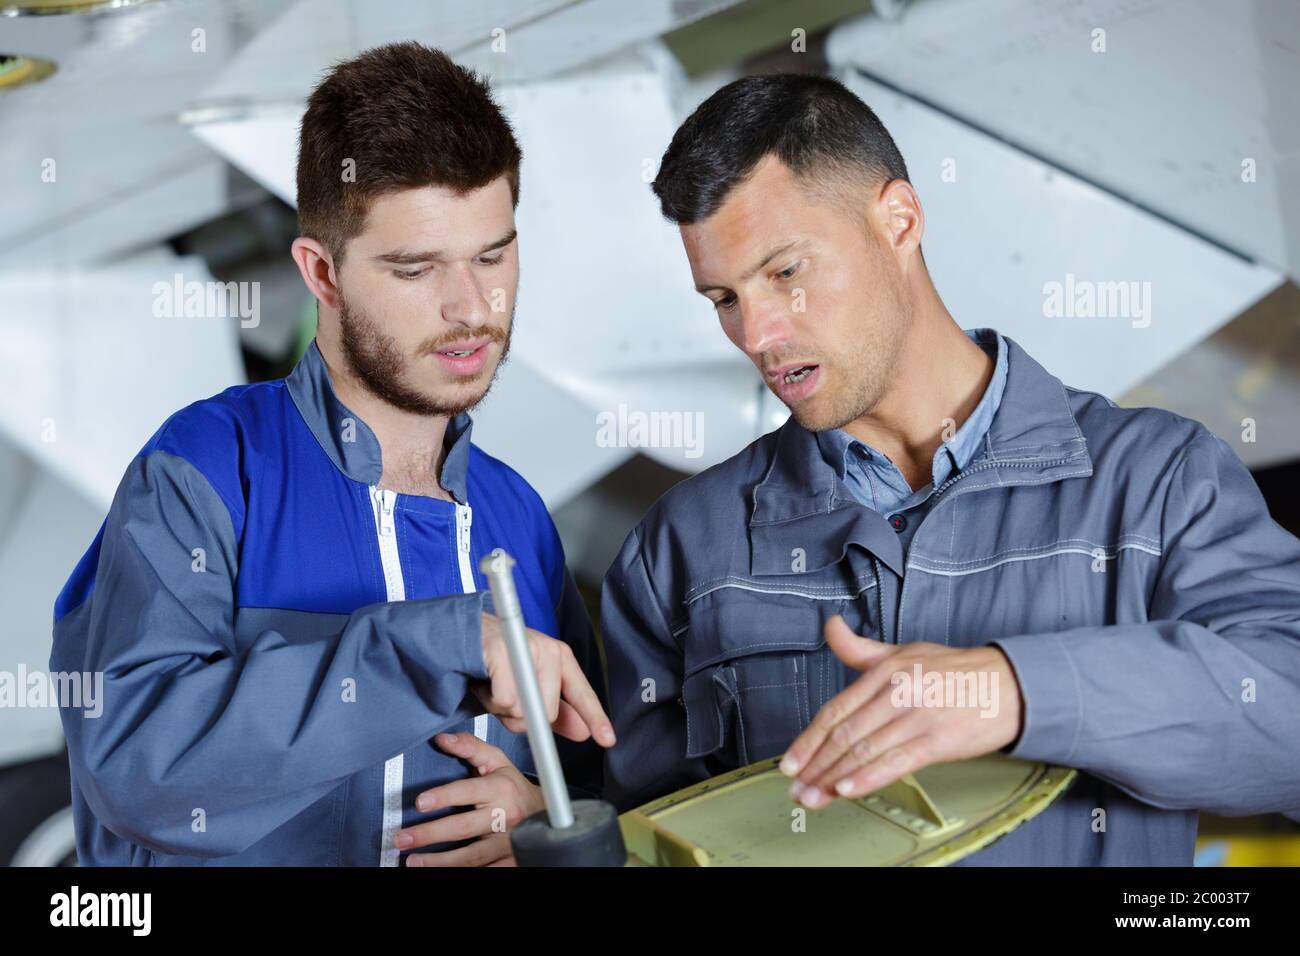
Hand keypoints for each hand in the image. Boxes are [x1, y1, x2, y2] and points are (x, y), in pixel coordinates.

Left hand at [397, 732, 545, 866]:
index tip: (420, 802)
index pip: (468, 791)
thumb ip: (471, 747)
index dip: (445, 796)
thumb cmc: (513, 787)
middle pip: (464, 827)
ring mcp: (509, 842)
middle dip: (431, 834)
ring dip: (441, 862)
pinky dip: (463, 872)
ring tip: (412, 862)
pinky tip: (440, 873)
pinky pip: (487, 870)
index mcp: (500, 788)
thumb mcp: (498, 762)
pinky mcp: (512, 860)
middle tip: (402, 838)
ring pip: (472, 856)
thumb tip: (442, 738)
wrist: (548, 813)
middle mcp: (505, 816)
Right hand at [474, 612, 615, 746]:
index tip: (608, 740)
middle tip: (506, 699)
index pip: (583, 694)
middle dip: (522, 718)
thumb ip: (557, 712)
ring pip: (522, 709)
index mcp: (561, 659)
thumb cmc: (498, 664)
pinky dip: (489, 699)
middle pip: (547, 713)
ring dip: (501, 708)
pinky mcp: (502, 651)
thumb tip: (583, 732)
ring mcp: (526, 649)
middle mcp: (548, 651)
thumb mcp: (531, 690)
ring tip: (493, 687)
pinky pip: (504, 699)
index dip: (596, 719)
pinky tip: (483, 682)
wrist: (465, 634)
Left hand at [780, 615, 1022, 807]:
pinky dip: (868, 778)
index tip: (791, 760)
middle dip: (816, 764)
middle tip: (796, 787)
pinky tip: (847, 790)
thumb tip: (831, 627)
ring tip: (813, 796)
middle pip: (845, 733)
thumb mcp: (905, 651)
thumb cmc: (956, 670)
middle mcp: (897, 692)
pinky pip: (896, 762)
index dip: (809, 738)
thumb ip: (861, 649)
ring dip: (833, 777)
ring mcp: (917, 716)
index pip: (837, 709)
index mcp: (885, 671)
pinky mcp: (938, 740)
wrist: (1009, 684)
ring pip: (865, 750)